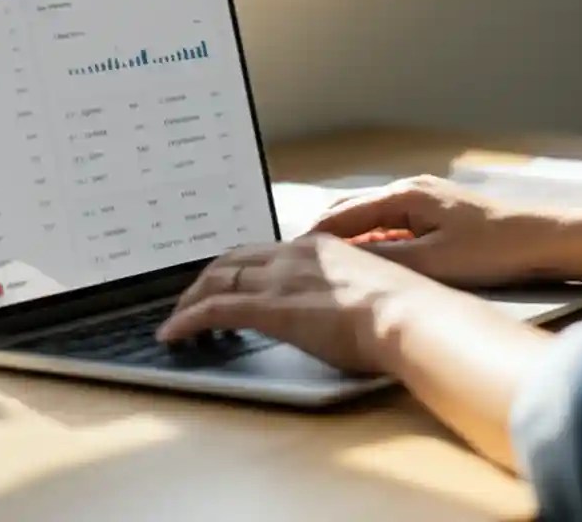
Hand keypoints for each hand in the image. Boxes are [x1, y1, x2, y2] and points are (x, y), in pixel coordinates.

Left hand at [155, 234, 464, 372]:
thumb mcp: (370, 291)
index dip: (241, 267)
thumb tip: (344, 309)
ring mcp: (280, 278)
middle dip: (207, 278)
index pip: (265, 251)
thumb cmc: (404, 313)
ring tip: (177, 319)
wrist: (408, 316)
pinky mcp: (268, 307)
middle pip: (233, 259)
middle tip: (192, 299)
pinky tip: (173, 334)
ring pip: (217, 279)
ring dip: (191, 299)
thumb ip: (347, 292)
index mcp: (321, 247)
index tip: (230, 281)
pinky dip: (187, 320)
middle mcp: (295, 254)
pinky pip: (213, 309)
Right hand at [311, 175, 552, 285]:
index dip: (312, 238)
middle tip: (293, 262)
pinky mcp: (438, 215)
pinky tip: (367, 263)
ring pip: (371, 219)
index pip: (342, 215)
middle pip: (351, 212)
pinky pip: (391, 226)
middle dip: (321, 236)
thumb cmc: (494, 249)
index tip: (285, 257)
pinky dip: (372, 242)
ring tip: (322, 266)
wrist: (544, 240)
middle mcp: (411, 190)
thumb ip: (386, 262)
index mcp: (405, 195)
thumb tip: (343, 267)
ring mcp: (425, 201)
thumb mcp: (433, 263)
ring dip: (346, 240)